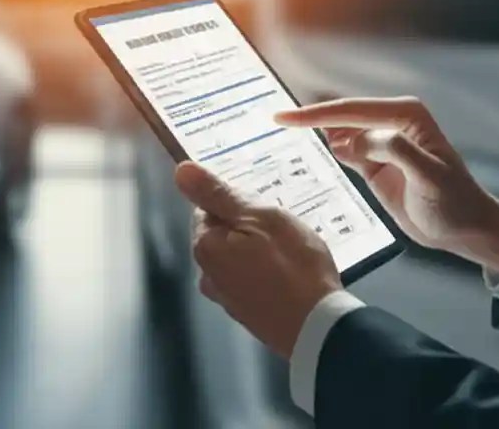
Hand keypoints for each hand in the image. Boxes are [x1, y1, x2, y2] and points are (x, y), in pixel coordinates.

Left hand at [174, 162, 342, 360]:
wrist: (318, 327)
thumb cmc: (292, 265)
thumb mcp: (259, 217)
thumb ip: (218, 194)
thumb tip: (180, 170)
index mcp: (205, 246)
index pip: (208, 208)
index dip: (239, 203)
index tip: (265, 207)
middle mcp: (207, 274)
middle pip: (223, 235)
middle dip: (249, 227)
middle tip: (283, 227)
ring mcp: (228, 299)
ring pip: (240, 259)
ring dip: (260, 251)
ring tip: (292, 249)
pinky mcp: (249, 315)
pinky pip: (253, 281)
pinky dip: (268, 273)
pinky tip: (292, 273)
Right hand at [276, 97, 498, 273]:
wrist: (464, 229)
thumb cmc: (454, 202)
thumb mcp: (429, 175)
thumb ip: (396, 151)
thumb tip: (354, 140)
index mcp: (406, 116)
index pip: (353, 111)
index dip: (317, 114)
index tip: (284, 118)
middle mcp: (392, 123)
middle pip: (342, 115)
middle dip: (311, 116)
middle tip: (276, 120)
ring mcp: (382, 143)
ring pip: (340, 130)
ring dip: (315, 131)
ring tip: (282, 131)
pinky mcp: (375, 164)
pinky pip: (345, 149)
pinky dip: (327, 148)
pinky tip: (308, 149)